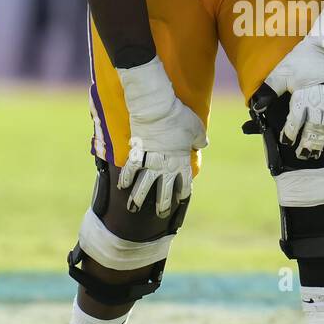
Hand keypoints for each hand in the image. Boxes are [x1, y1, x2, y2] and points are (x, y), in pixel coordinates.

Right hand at [116, 58, 206, 217]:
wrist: (156, 110)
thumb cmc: (179, 117)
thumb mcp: (196, 128)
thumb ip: (199, 139)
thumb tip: (202, 144)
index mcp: (181, 162)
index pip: (184, 183)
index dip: (183, 193)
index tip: (180, 200)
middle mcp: (165, 166)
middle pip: (164, 191)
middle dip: (163, 204)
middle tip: (161, 214)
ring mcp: (150, 162)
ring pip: (144, 186)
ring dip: (138, 199)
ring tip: (133, 209)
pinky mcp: (136, 154)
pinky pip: (130, 170)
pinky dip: (125, 179)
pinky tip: (122, 188)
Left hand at [262, 1, 323, 159]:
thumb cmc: (301, 60)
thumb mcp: (281, 72)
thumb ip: (268, 90)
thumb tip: (255, 106)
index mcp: (303, 95)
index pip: (296, 120)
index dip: (291, 133)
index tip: (286, 141)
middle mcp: (319, 101)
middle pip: (314, 128)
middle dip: (307, 143)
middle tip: (301, 155)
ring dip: (321, 142)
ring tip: (314, 153)